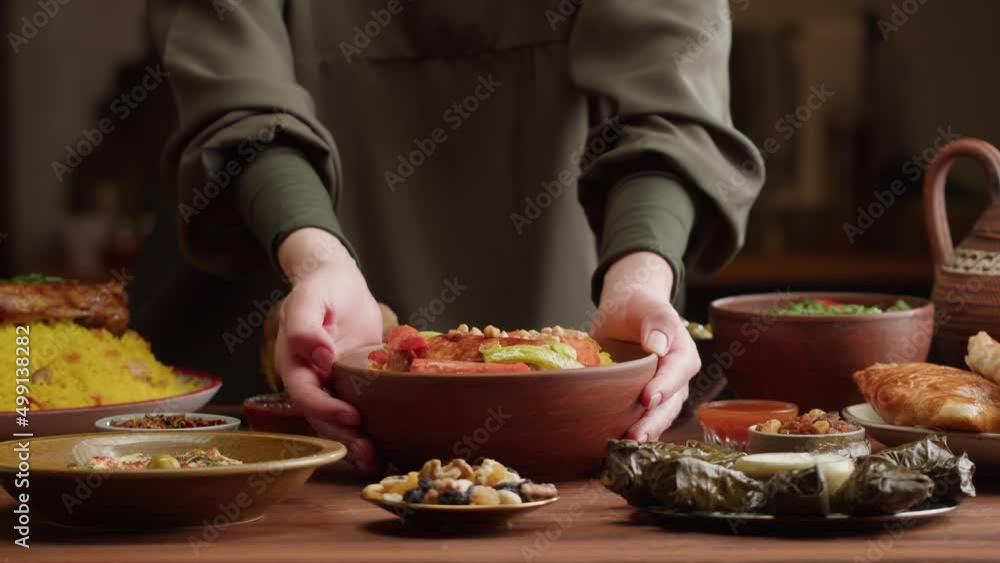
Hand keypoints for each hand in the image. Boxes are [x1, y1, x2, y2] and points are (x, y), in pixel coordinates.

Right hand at [275, 228, 383, 472]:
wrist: (341, 284)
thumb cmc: (322, 288)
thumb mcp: (309, 297)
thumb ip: (305, 324)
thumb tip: (319, 355)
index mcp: (294, 363)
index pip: (305, 394)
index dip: (325, 409)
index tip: (351, 416)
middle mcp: (310, 381)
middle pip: (321, 418)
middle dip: (343, 437)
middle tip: (369, 452)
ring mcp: (332, 386)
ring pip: (338, 422)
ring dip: (355, 443)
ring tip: (376, 461)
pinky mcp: (354, 387)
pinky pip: (359, 411)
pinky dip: (370, 430)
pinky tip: (388, 447)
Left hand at [591, 252, 700, 441]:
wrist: (624, 314)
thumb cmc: (638, 307)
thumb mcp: (648, 306)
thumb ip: (657, 321)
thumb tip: (657, 345)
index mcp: (683, 354)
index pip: (677, 372)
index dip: (664, 386)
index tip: (647, 398)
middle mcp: (676, 379)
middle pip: (669, 404)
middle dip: (653, 421)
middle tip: (635, 435)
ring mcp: (660, 394)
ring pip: (657, 417)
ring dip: (644, 432)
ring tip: (625, 445)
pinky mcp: (642, 403)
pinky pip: (641, 420)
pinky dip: (630, 430)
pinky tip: (614, 441)